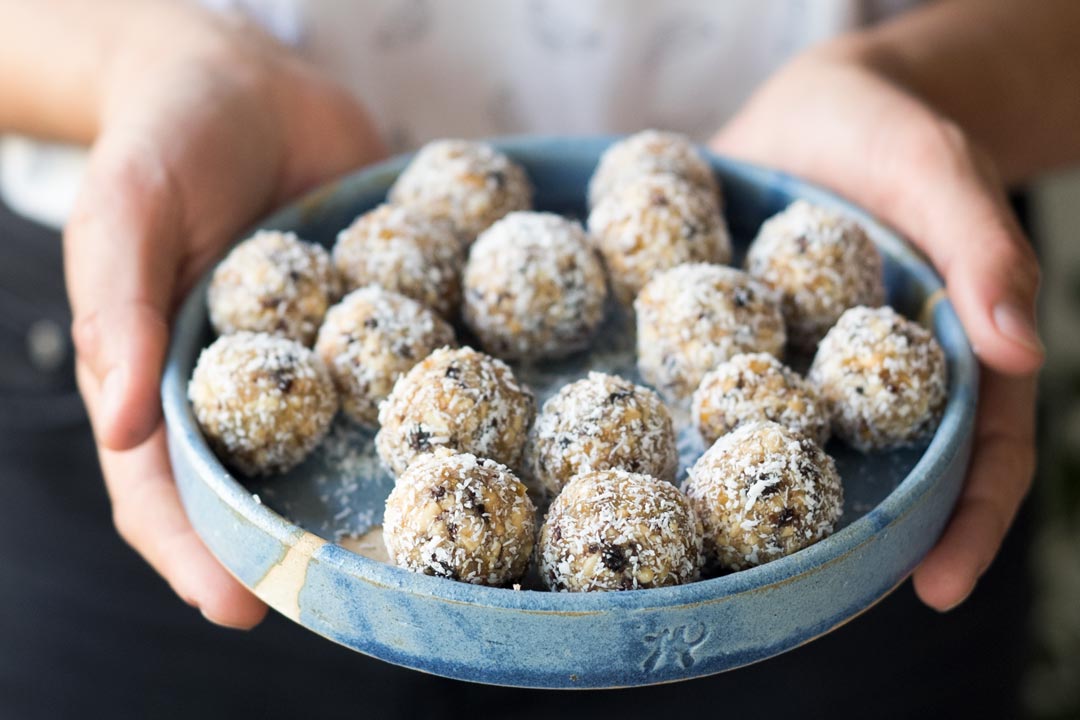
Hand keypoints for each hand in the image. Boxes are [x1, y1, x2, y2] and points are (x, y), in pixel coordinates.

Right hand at [64, 7, 384, 627]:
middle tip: (355, 601)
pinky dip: (442, 399)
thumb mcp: (124, 214)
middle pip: (271, 485)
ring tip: (436, 540)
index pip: (170, 488)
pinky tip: (489, 427)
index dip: (198, 551)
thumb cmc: (163, 143)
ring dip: (387, 487)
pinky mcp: (384, 319)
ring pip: (352, 441)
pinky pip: (413, 367)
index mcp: (174, 383)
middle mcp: (256, 388)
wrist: (248, 82)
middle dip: (305, 545)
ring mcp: (326, 359)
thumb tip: (122, 424)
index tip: (237, 608)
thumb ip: (118, 310)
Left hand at [711, 47, 1042, 610]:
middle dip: (846, 541)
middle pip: (868, 475)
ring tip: (710, 563)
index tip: (942, 592)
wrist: (818, 105)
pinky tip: (642, 456)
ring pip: (781, 449)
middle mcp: (860, 382)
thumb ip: (982, 249)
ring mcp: (791, 368)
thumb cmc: (899, 134)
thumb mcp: (940, 173)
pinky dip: (687, 425)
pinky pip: (710, 391)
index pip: (971, 458)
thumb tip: (1022, 348)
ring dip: (751, 501)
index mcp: (936, 360)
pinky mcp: (729, 343)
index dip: (966, 526)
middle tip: (805, 610)